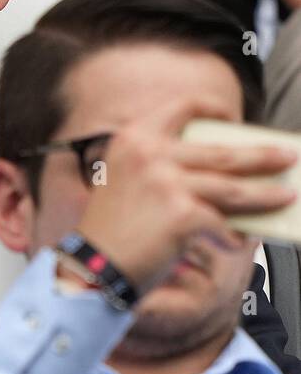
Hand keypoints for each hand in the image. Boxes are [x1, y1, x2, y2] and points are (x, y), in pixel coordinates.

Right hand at [76, 98, 296, 288]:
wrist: (93, 265)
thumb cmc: (111, 229)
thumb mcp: (130, 181)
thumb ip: (167, 166)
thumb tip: (226, 170)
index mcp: (134, 138)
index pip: (183, 108)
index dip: (214, 110)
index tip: (234, 120)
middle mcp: (149, 153)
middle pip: (221, 151)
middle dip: (262, 155)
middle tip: (287, 155)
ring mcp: (166, 182)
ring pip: (233, 188)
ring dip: (266, 194)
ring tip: (287, 195)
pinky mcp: (182, 213)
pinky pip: (223, 223)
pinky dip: (233, 235)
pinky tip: (237, 240)